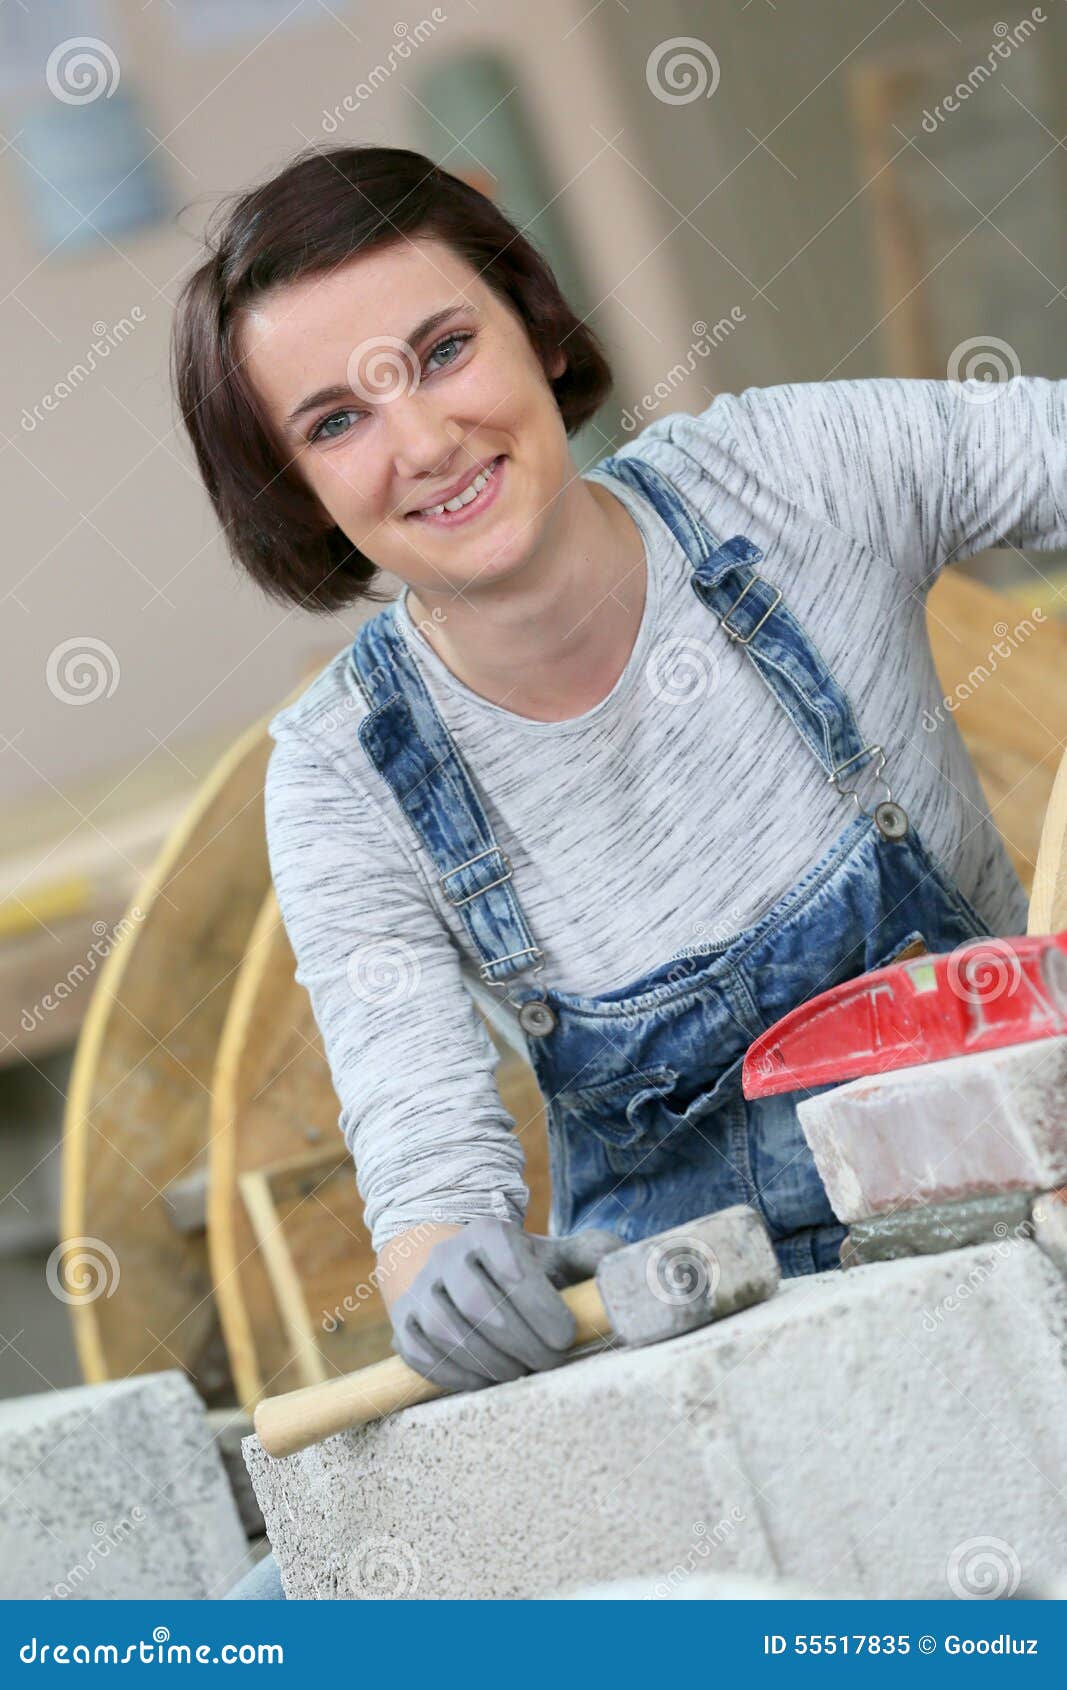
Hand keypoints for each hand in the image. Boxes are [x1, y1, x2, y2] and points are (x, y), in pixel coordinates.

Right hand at [388, 1216, 622, 1392]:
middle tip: (552, 1363)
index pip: (513, 1269)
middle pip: (480, 1306)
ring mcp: (420, 1290)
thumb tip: (629, 1266)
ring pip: (449, 1333)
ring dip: (492, 1363)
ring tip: (523, 1374)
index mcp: (489, 1233)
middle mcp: (447, 1255)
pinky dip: (459, 1376)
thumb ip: (593, 1255)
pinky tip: (489, 1381)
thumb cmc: (524, 1270)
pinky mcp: (403, 1324)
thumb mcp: (558, 1255)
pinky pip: (424, 1356)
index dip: (542, 1309)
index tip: (568, 1337)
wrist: (463, 1270)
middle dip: (523, 1343)